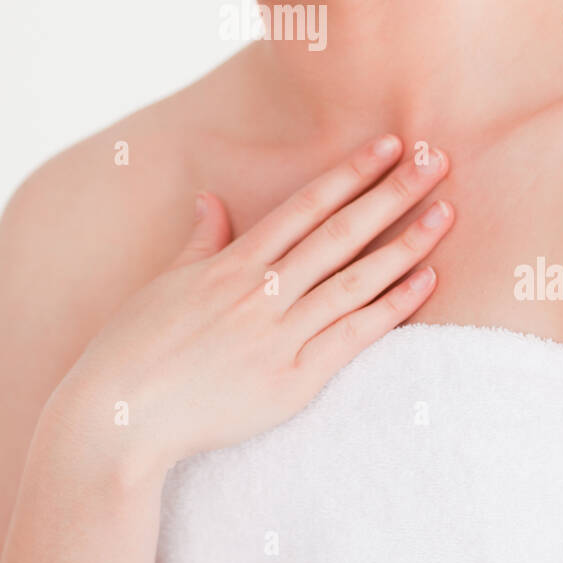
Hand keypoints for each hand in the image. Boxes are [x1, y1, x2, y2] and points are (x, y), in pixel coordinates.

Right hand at [50, 134, 453, 471]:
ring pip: (355, 279)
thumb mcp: (165, 284)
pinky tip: (425, 280)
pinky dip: (392, 306)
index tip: (388, 144)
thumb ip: (199, 243)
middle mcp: (260, 291)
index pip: (305, 206)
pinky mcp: (292, 380)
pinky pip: (352, 336)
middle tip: (436, 158)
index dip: (351, 173)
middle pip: (340, 232)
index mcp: (231, 263)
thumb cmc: (133, 349)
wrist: (117, 417)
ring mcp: (278, 335)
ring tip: (445, 212)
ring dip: (405, 243)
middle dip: (392, 193)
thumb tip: (212, 200)